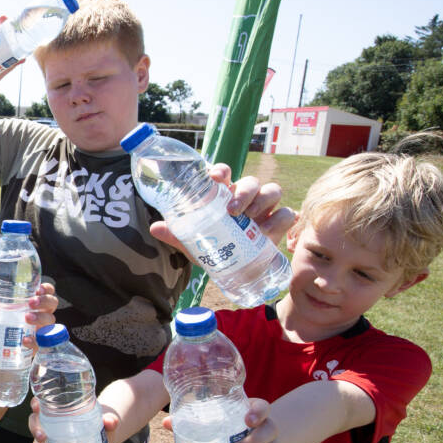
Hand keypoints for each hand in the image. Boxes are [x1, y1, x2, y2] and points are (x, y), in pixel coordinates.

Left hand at [0, 282, 58, 342]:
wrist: (7, 352)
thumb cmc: (7, 325)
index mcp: (36, 304)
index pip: (48, 292)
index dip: (46, 289)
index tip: (38, 289)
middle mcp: (43, 314)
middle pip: (52, 303)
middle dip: (44, 301)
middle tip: (31, 302)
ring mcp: (43, 330)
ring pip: (50, 321)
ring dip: (40, 318)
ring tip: (27, 317)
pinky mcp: (39, 346)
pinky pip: (41, 343)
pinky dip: (34, 341)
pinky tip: (24, 340)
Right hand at [29, 400, 118, 442]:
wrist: (104, 438)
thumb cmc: (99, 423)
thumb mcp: (105, 419)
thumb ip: (109, 419)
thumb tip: (111, 422)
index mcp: (58, 411)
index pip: (41, 404)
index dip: (35, 405)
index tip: (37, 407)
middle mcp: (49, 425)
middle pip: (35, 425)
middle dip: (36, 431)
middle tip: (43, 438)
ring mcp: (50, 442)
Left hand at [150, 164, 294, 252]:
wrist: (237, 271)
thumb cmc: (215, 248)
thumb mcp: (194, 243)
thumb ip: (177, 235)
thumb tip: (155, 227)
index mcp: (224, 195)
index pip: (224, 174)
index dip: (221, 171)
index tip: (215, 177)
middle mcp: (246, 197)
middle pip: (251, 182)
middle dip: (244, 192)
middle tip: (233, 210)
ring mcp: (265, 209)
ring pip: (272, 191)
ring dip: (262, 202)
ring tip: (251, 220)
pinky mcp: (279, 222)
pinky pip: (286, 213)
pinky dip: (280, 220)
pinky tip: (268, 232)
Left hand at [160, 396, 279, 442]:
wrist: (257, 435)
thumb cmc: (231, 424)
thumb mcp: (219, 418)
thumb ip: (195, 419)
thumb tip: (167, 423)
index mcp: (254, 411)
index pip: (263, 408)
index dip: (258, 413)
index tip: (247, 420)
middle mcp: (268, 427)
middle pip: (268, 432)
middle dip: (253, 442)